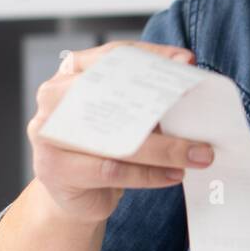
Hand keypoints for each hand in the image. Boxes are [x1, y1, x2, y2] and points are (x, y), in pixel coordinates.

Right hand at [27, 41, 214, 224]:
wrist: (74, 194)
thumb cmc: (103, 146)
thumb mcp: (124, 116)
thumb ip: (147, 97)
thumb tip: (188, 78)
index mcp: (71, 73)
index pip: (114, 56)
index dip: (153, 57)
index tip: (187, 63)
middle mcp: (54, 98)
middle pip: (115, 96)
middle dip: (164, 107)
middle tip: (201, 121)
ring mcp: (48, 133)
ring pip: (117, 139)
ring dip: (166, 149)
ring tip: (198, 154)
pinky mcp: (55, 168)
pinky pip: (111, 169)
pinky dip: (149, 174)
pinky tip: (173, 175)